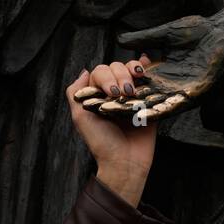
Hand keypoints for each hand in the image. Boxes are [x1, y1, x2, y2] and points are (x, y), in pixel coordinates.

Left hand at [66, 68, 155, 206]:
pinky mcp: (149, 100)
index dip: (106, 77)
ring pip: (131, 70)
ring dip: (133, 71)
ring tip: (135, 87)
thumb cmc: (102, 143)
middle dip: (121, 76)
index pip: (100, 72)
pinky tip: (147, 63)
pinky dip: (148, 66)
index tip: (111, 92)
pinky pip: (149, 78)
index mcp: (97, 95)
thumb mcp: (80, 118)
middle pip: (116, 67)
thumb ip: (75, 93)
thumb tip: (84, 71)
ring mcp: (132, 95)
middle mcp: (114, 93)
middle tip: (124, 93)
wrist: (125, 161)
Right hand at [76, 16, 223, 123]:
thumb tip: (120, 39)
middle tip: (99, 106)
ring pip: (153, 105)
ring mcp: (180, 91)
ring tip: (114, 115)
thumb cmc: (201, 30)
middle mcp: (167, 84)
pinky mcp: (193, 95)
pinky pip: (173, 106)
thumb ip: (145, 38)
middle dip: (121, 102)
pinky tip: (144, 115)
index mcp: (161, 70)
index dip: (116, 87)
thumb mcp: (167, 33)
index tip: (95, 90)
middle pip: (139, 97)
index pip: (133, 83)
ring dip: (135, 110)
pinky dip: (159, 110)